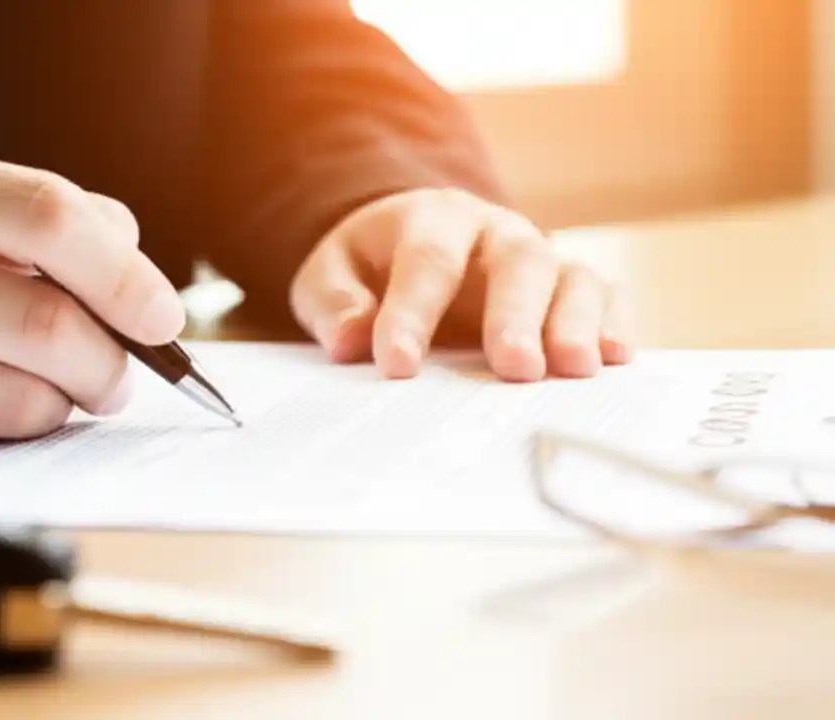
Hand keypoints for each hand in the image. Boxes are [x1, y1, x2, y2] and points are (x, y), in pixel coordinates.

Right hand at [0, 137, 185, 453]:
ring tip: (55, 389)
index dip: (126, 274)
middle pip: (45, 324)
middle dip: (112, 362)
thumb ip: (34, 221)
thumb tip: (137, 270)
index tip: (162, 315)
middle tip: (121, 373)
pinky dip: (3, 433)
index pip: (47, 216)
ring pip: (17, 401)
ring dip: (62, 405)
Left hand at [290, 188, 633, 380]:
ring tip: (575, 370)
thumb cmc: (368, 267)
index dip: (412, 313)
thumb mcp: (329, 276)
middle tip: (516, 368)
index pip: (427, 261)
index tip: (398, 365)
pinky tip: (616, 359)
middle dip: (516, 316)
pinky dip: (616, 323)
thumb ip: (334, 303)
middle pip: (518, 262)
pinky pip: (606, 297)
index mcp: (432, 220)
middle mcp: (496, 233)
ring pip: (571, 278)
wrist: (405, 245)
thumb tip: (352, 341)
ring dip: (576, 323)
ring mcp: (540, 259)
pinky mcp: (568, 290)